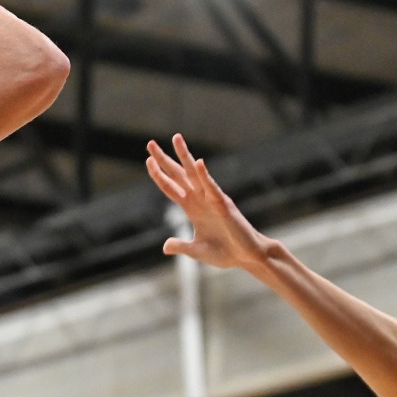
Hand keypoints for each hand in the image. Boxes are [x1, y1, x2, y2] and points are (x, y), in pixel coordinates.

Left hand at [146, 134, 272, 270]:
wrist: (248, 257)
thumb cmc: (225, 252)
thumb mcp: (197, 251)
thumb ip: (181, 246)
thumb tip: (165, 247)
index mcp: (192, 208)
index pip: (171, 188)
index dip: (159, 175)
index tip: (148, 161)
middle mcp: (200, 200)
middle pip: (178, 175)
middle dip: (164, 159)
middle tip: (150, 143)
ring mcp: (212, 200)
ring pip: (195, 174)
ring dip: (184, 156)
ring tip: (176, 139)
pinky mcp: (224, 205)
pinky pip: (212, 188)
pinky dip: (205, 176)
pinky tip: (197, 163)